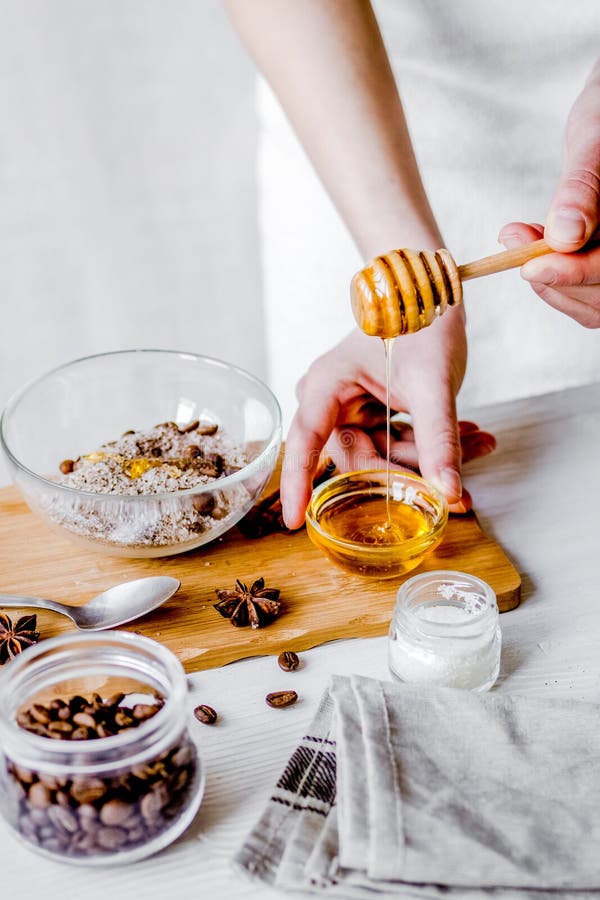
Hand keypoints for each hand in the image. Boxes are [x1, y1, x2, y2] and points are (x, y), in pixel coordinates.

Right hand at [280, 313, 494, 528]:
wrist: (434, 290)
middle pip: (359, 458)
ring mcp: (349, 407)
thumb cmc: (424, 321)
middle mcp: (329, 400)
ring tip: (479, 443)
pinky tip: (470, 437)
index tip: (293, 522)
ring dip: (430, 457)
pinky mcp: (370, 411)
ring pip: (383, 454)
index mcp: (326, 385)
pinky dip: (430, 443)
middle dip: (411, 472)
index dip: (297, 483)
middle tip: (460, 487)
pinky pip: (395, 441)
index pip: (304, 442)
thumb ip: (439, 443)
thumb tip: (449, 495)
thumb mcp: (434, 387)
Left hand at [499, 60, 599, 325]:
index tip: (530, 267)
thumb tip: (564, 237)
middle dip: (554, 276)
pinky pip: (583, 296)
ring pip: (591, 302)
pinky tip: (531, 249)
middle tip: (513, 240)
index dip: (575, 273)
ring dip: (547, 280)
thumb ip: (582, 189)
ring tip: (518, 237)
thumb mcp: (595, 142)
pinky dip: (551, 279)